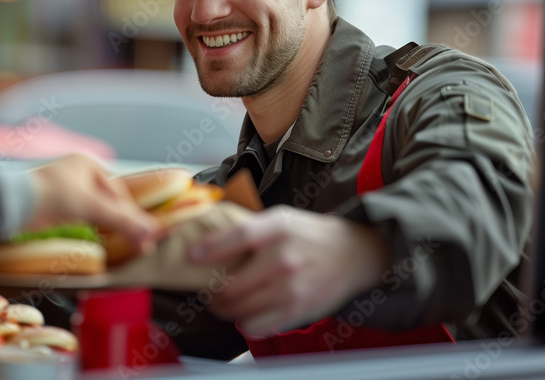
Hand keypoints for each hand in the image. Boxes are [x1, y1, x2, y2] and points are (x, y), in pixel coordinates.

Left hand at [26, 154, 160, 254]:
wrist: (12, 203)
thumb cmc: (52, 195)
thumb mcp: (92, 207)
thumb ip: (123, 221)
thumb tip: (153, 233)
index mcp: (87, 163)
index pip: (117, 191)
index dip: (129, 214)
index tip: (141, 235)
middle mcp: (74, 172)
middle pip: (104, 200)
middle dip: (116, 219)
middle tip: (132, 242)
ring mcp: (60, 188)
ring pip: (90, 208)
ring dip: (101, 224)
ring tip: (114, 242)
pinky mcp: (49, 204)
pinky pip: (75, 215)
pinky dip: (84, 226)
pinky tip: (89, 238)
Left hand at [187, 206, 389, 335]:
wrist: (353, 253)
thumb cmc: (310, 234)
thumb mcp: (280, 218)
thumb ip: (248, 228)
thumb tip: (207, 241)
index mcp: (279, 228)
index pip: (239, 237)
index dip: (210, 248)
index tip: (190, 256)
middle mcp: (285, 258)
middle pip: (232, 283)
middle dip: (212, 291)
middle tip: (207, 290)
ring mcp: (292, 287)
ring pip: (240, 308)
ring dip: (222, 308)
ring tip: (220, 302)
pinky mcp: (298, 310)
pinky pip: (256, 326)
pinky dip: (244, 322)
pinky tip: (244, 313)